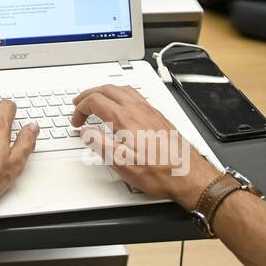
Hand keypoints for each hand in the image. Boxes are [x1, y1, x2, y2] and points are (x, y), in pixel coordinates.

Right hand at [71, 85, 216, 207]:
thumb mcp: (121, 164)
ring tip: (96, 100)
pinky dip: (119, 95)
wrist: (189, 176)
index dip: (80, 109)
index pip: (95, 101)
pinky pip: (135, 95)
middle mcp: (138, 110)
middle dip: (89, 95)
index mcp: (125, 118)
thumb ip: (100, 144)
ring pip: (122, 89)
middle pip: (107, 89)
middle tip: (78, 104)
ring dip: (104, 92)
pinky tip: (120, 106)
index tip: (76, 121)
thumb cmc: (160, 173)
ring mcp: (150, 111)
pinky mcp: (158, 116)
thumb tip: (86, 131)